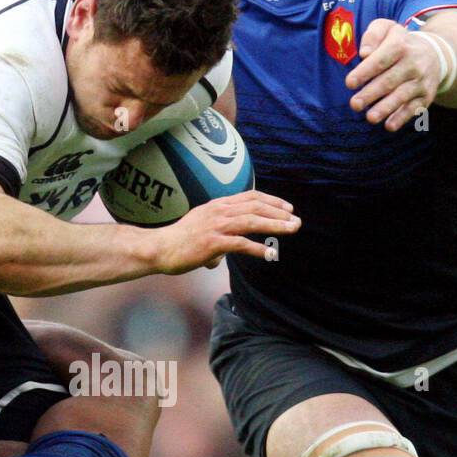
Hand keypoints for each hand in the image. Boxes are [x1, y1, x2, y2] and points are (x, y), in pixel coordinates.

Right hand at [152, 191, 299, 274]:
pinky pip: (241, 243)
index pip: (250, 197)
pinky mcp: (213, 243)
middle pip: (256, 207)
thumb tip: (217, 258)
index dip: (272, 201)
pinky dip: (258, 248)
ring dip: (275, 225)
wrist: (160, 248)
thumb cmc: (178, 242)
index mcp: (217, 205)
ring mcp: (216, 226)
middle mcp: (219, 211)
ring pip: (252, 221)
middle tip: (296, 221)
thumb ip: (212, 240)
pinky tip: (271, 253)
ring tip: (292, 230)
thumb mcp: (199, 230)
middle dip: (279, 213)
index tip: (287, 208)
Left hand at [345, 18, 440, 131]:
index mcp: (400, 45)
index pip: (381, 59)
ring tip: (370, 117)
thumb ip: (373, 35)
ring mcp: (420, 81)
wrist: (435, 53)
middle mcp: (413, 64)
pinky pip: (414, 109)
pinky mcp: (426, 96)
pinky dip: (402, 118)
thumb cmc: (400, 43)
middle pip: (390, 80)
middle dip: (371, 93)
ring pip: (402, 96)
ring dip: (386, 108)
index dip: (365, 71)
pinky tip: (389, 126)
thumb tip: (364, 53)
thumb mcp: (387, 29)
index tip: (350, 83)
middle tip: (355, 104)